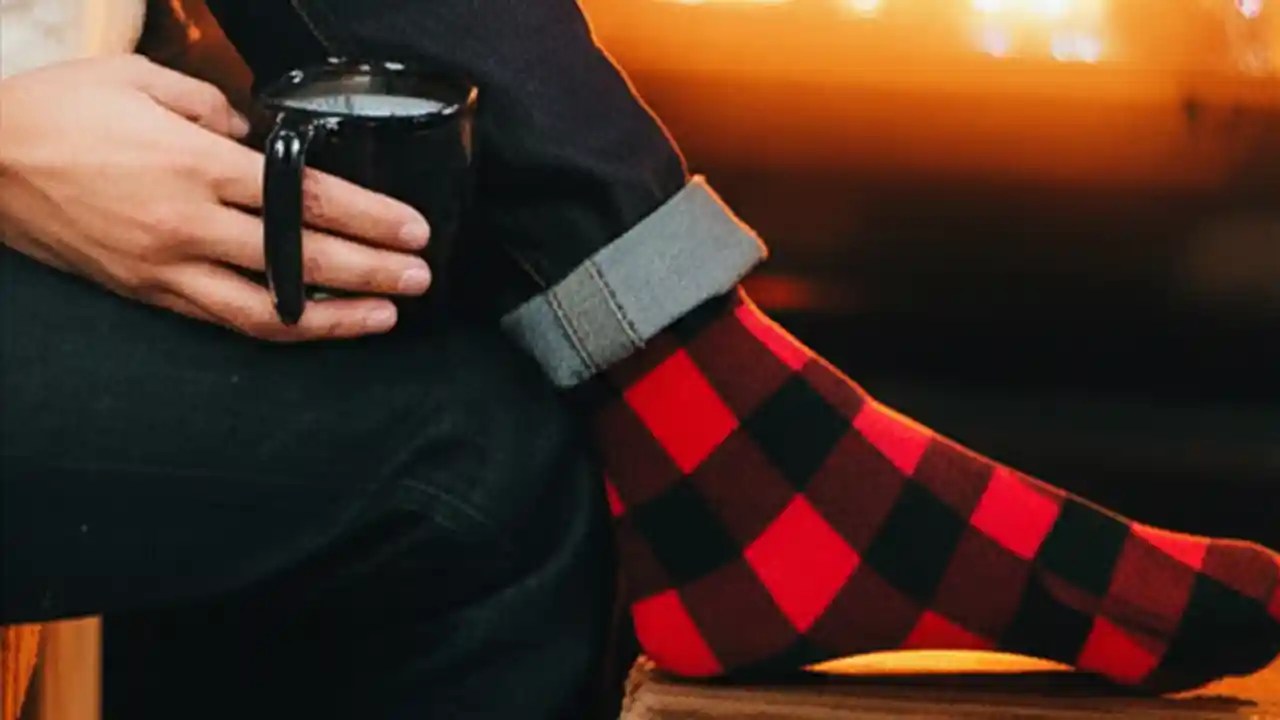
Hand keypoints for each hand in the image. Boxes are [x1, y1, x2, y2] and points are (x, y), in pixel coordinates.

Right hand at [0, 55, 432, 340]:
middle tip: (421, 277)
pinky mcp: (149, 292)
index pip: (304, 200)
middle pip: (300, 259)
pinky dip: (278, 327)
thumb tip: (262, 137)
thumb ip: (216, 110)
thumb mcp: (143, 82)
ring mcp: (168, 267)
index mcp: (194, 165)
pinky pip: (227, 319)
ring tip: (385, 316)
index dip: (369, 219)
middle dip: (372, 270)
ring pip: (268, 310)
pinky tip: (315, 326)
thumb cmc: (60, 111)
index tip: (413, 229)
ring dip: (335, 317)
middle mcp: (188, 225)